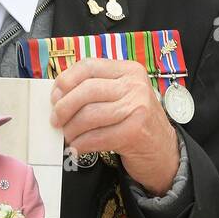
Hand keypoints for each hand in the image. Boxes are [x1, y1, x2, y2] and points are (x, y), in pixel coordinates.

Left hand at [50, 59, 179, 195]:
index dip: (66, 80)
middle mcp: (135, 86)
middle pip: (87, 90)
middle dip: (64, 107)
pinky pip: (97, 137)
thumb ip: (95, 90)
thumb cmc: (135, 122)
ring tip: (68, 136)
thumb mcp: (121, 96)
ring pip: (90, 115)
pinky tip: (78, 147)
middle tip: (56, 120)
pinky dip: (82, 144)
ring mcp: (137, 108)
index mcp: (128, 70)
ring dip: (72, 129)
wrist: (164, 150)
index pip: (89, 66)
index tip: (54, 96)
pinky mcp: (135, 132)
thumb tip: (57, 95)